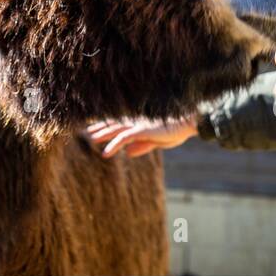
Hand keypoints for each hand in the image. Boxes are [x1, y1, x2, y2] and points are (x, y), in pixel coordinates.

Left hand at [82, 116, 197, 157]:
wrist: (187, 124)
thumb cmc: (175, 131)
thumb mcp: (156, 142)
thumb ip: (142, 146)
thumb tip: (128, 153)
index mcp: (141, 124)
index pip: (120, 125)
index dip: (107, 127)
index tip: (96, 129)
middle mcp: (137, 122)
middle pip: (115, 125)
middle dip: (101, 128)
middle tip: (88, 131)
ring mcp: (138, 125)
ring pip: (116, 130)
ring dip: (103, 134)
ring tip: (91, 138)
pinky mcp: (141, 131)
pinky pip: (123, 139)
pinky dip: (113, 146)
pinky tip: (105, 153)